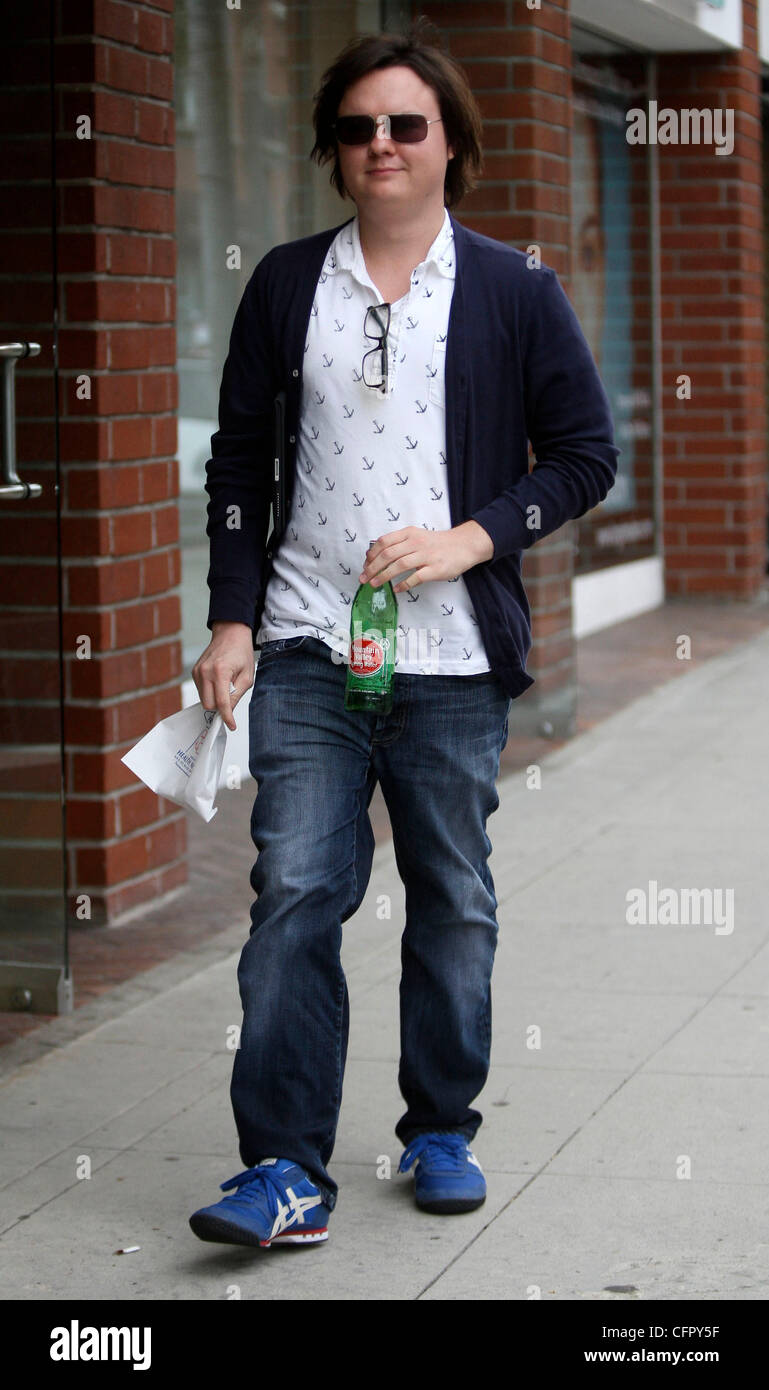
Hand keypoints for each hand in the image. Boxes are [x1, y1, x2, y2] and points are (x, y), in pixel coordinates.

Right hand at [191, 622, 254, 732]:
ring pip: (203, 699)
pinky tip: (218, 681)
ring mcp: (197, 671)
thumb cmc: (241, 653)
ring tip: (226, 684)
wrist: (230, 634)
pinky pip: (201, 691)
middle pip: (208, 704)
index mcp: (220, 671)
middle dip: (219, 708)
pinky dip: (210, 691)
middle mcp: (205, 672)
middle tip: (231, 699)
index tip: (231, 725)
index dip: (227, 717)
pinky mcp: (194, 671)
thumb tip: (229, 712)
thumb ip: (237, 695)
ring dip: (214, 699)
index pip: (221, 702)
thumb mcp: (247, 676)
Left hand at [358, 522, 493, 592]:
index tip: (365, 565)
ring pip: (399, 565)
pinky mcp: (435, 569)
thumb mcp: (416, 536)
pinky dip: (404, 584)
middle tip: (364, 578)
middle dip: (372, 568)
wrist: (463, 545)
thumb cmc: (436, 543)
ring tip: (375, 584)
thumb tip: (375, 555)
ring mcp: (426, 556)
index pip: (384, 542)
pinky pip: (415, 578)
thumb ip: (399, 543)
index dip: (371, 554)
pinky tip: (396, 589)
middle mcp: (416, 543)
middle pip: (388, 554)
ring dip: (384, 576)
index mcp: (409, 534)